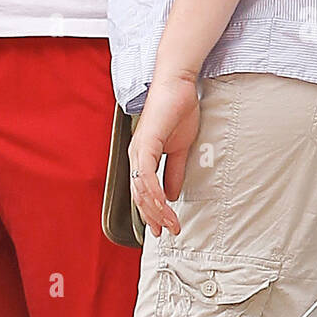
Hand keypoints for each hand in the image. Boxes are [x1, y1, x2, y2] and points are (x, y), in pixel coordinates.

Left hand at [128, 75, 200, 237]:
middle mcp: (136, 155)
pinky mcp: (146, 142)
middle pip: (139, 195)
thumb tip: (172, 194)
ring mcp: (139, 149)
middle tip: (168, 232)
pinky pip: (147, 173)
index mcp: (143, 157)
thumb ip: (174, 171)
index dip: (152, 212)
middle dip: (154, 217)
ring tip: (171, 222)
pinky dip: (154, 191)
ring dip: (157, 209)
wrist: (177, 84)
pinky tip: (164, 204)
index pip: (143, 192)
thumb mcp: (180, 148)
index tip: (165, 227)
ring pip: (141, 188)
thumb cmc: (178, 110)